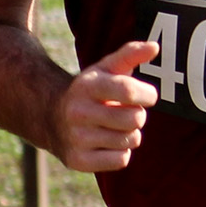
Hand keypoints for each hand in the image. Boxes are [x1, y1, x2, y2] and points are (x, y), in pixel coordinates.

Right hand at [54, 40, 159, 171]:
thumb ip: (130, 54)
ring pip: (130, 140)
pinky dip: (120, 153)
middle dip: (137, 116)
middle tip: (125, 112)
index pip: (128, 90)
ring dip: (129, 134)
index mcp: (87, 86)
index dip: (147, 95)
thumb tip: (155, 46)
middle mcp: (78, 112)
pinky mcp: (77, 160)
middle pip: (135, 119)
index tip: (147, 96)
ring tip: (113, 127)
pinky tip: (106, 143)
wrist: (50, 117)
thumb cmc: (90, 91)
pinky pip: (121, 160)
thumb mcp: (105, 69)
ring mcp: (76, 138)